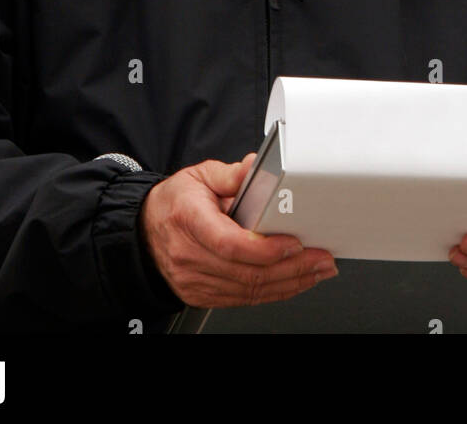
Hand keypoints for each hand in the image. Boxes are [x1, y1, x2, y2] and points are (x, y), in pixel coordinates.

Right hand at [140, 152, 337, 307]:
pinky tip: (294, 282)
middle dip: (292, 268)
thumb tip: (255, 166)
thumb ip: (230, 173)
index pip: (230, 244)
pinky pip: (243, 299)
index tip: (293, 244)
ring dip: (289, 284)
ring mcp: (196, 280)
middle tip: (320, 259)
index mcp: (189, 220)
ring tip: (317, 271)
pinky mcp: (203, 295)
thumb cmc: (174, 203)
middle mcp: (191, 256)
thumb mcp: (199, 176)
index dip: (265, 249)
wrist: (146, 232)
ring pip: (249, 291)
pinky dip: (273, 293)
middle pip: (246, 273)